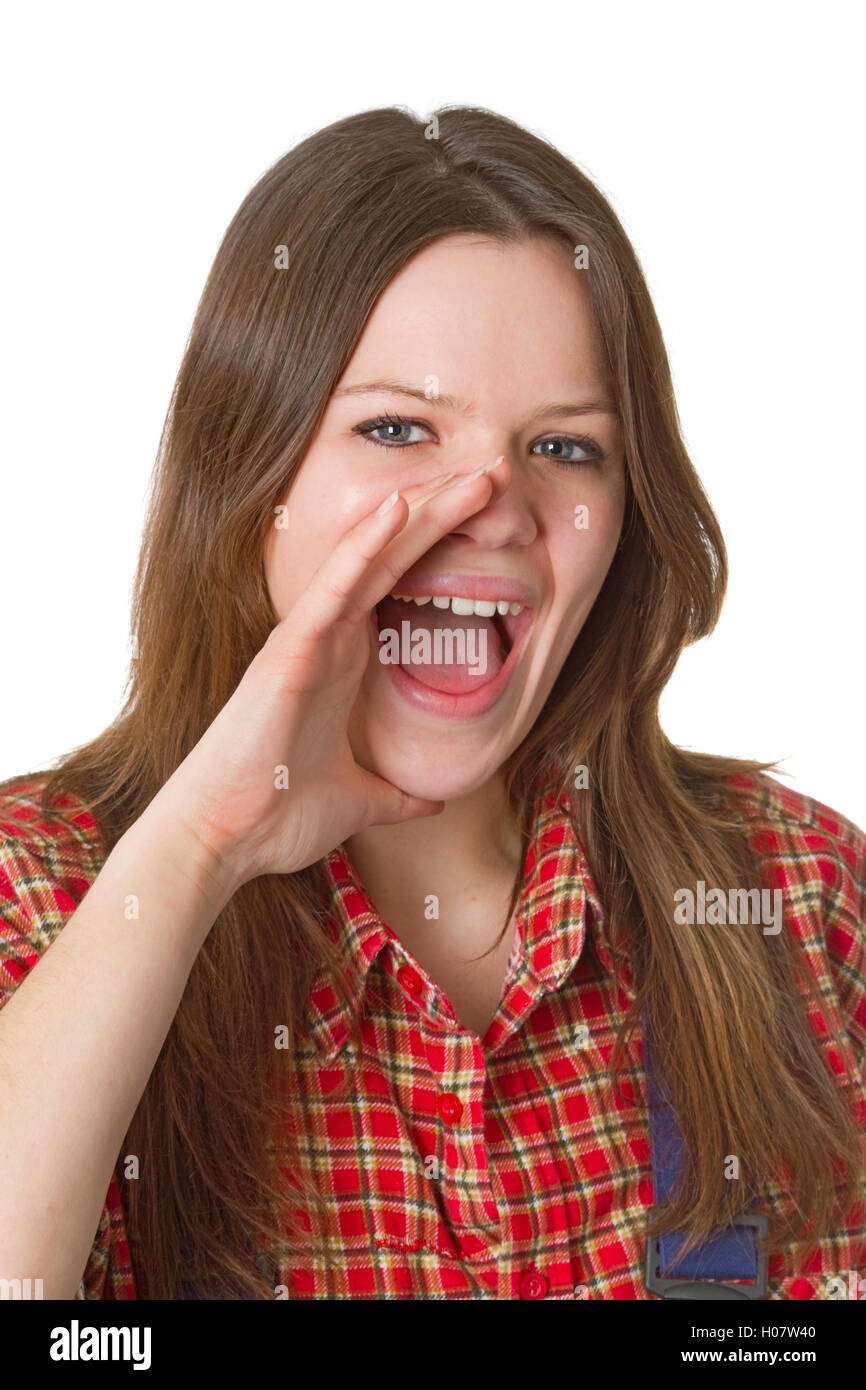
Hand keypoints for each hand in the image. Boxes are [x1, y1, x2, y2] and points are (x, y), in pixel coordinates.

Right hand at [149, 465, 501, 886]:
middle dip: (444, 516)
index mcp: (348, 663)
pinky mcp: (290, 650)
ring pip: (370, 559)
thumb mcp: (362, 801)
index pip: (405, 589)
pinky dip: (364, 547)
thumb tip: (428, 801)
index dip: (446, 552)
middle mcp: (330, 639)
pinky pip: (335, 588)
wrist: (227, 840)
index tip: (494, 522)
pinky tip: (397, 509)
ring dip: (420, 515)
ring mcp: (310, 639)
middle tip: (494, 475)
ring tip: (472, 477)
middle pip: (395, 560)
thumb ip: (396, 795)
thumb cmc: (279, 815)